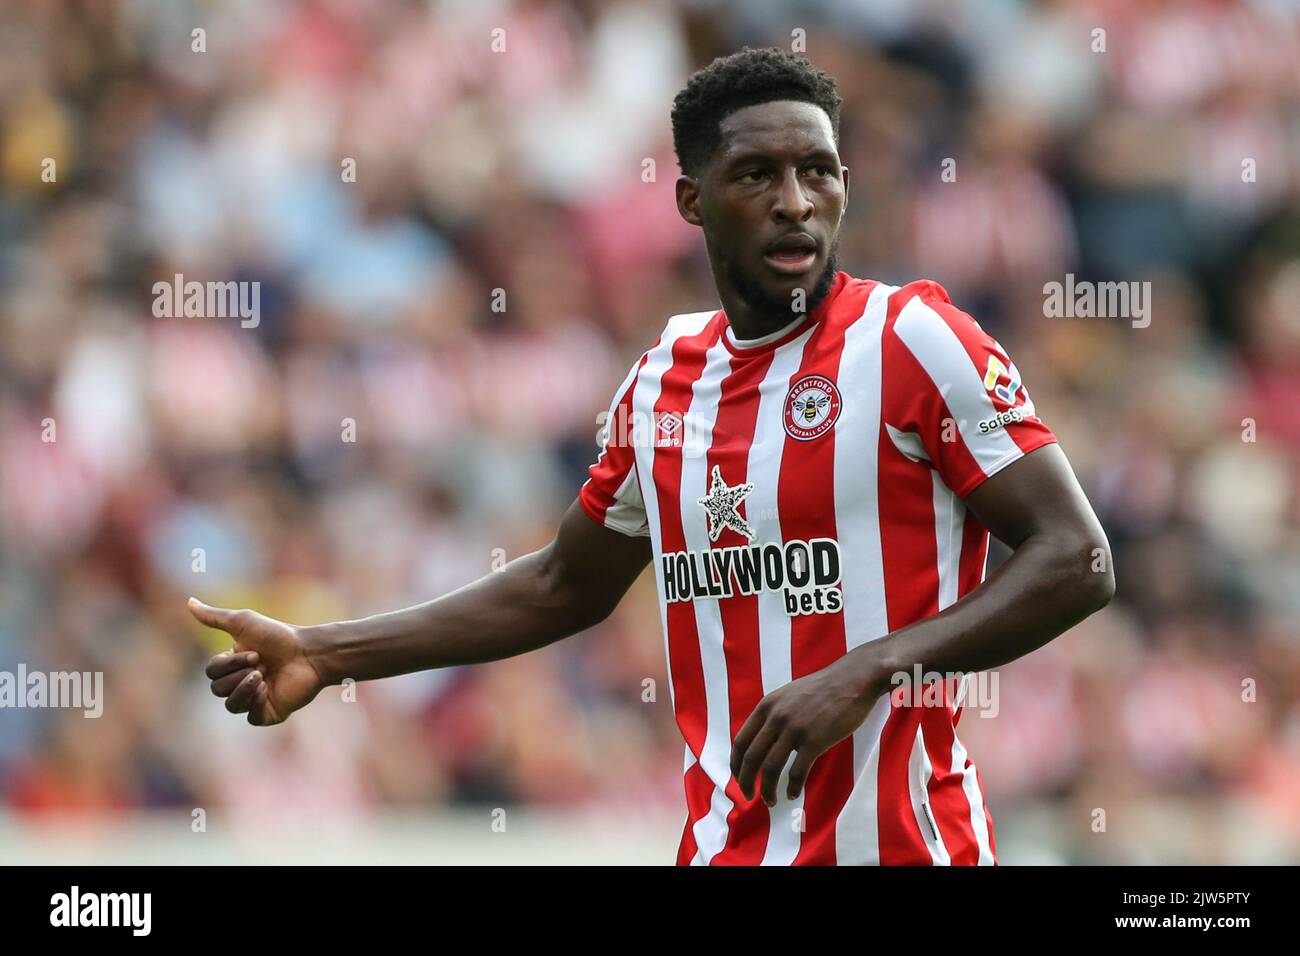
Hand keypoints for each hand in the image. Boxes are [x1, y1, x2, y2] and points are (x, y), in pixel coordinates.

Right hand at [189, 597, 325, 725]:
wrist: (309, 654)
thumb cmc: (279, 636)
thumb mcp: (244, 622)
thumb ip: (214, 617)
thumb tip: (188, 601)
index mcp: (232, 665)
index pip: (211, 673)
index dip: (229, 664)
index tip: (255, 652)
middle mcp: (240, 682)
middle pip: (217, 690)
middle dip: (238, 675)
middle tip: (262, 664)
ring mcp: (254, 699)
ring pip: (231, 706)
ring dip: (245, 689)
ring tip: (264, 676)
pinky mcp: (268, 713)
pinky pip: (250, 717)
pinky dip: (257, 703)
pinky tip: (269, 690)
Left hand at [730, 658, 881, 806]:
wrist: (853, 680)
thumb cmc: (823, 689)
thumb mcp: (788, 695)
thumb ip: (773, 714)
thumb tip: (762, 741)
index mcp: (766, 706)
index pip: (741, 741)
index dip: (736, 764)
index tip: (738, 778)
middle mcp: (776, 717)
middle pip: (751, 758)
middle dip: (745, 781)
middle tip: (747, 796)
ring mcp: (794, 729)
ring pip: (770, 768)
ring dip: (767, 790)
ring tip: (771, 801)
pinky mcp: (814, 740)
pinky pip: (797, 772)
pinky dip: (792, 787)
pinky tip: (793, 794)